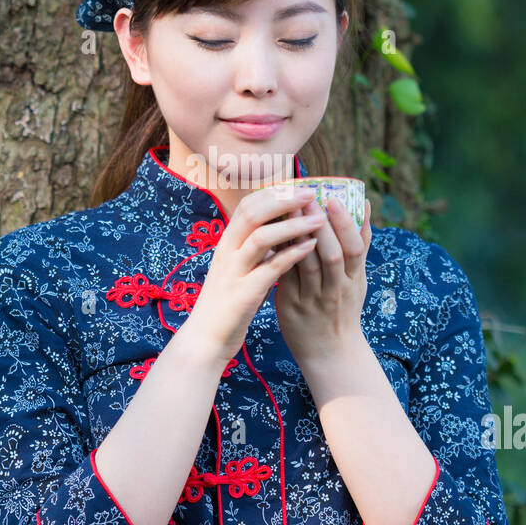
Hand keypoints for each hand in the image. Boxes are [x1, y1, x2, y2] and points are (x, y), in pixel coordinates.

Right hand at [183, 185, 326, 364]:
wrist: (206, 339)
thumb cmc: (228, 303)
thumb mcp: (239, 268)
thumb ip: (256, 250)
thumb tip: (282, 230)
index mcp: (226, 243)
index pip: (248, 204)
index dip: (274, 192)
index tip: (300, 185)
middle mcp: (227, 252)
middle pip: (252, 212)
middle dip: (285, 199)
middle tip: (313, 193)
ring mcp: (233, 272)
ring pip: (261, 237)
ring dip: (292, 225)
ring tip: (319, 220)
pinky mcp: (243, 293)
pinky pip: (269, 269)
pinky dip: (291, 255)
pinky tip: (311, 248)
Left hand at [274, 194, 371, 372]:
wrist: (329, 352)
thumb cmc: (343, 306)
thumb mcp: (358, 278)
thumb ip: (360, 244)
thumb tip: (363, 204)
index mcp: (355, 280)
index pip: (353, 250)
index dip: (344, 225)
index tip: (333, 199)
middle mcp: (336, 290)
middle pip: (330, 255)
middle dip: (319, 225)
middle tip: (306, 197)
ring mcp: (312, 299)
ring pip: (306, 265)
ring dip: (296, 237)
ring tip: (287, 210)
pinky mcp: (290, 306)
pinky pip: (285, 277)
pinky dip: (280, 255)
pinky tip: (272, 235)